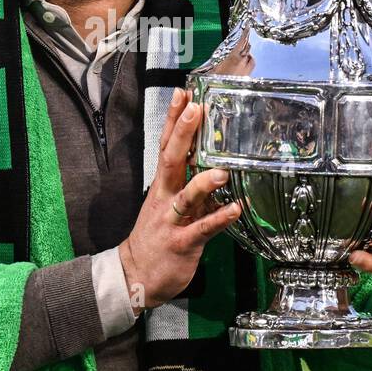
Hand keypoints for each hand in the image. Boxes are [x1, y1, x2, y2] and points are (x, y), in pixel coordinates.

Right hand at [118, 89, 241, 310]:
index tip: (183, 94)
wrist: (135, 276)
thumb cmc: (156, 239)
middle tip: (196, 110)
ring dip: (204, 182)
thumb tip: (212, 163)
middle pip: (172, 161)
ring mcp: (172, 220)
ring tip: (223, 169)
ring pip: (187, 196)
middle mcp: (165, 198)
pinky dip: (219, 218)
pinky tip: (236, 209)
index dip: (174, 121)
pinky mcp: (182, 243)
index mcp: (162, 187)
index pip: (166, 146)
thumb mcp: (169, 206)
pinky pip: (202, 229)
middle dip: (183, 134)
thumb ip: (189, 185)